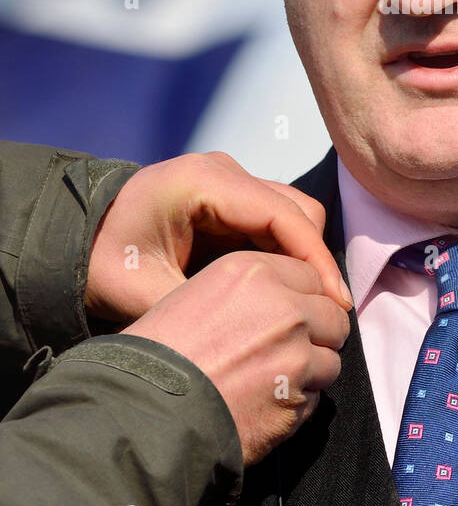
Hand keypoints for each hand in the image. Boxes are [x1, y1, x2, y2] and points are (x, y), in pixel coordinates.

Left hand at [86, 151, 351, 324]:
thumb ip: (203, 308)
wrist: (75, 239)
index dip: (314, 259)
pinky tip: (284, 292)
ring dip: (302, 258)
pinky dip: (285, 254)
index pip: (282, 214)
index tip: (334, 302)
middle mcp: (223, 171)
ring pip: (292, 214)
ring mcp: (228, 181)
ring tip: (308, 307)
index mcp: (204, 181)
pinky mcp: (229, 197)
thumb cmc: (102, 262)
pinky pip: (273, 221)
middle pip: (298, 209)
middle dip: (314, 261)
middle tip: (325, 313)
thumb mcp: (143, 293)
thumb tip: (260, 334)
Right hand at [127, 250, 350, 464]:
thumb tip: (288, 302)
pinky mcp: (298, 400)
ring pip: (330, 360)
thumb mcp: (197, 294)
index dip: (304, 298)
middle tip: (290, 352)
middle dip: (318, 334)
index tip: (294, 316)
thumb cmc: (159, 355)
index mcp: (253, 272)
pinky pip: (315, 400)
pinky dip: (297, 406)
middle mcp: (283, 307)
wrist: (143, 410)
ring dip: (311, 373)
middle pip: (333, 316)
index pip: (311, 276)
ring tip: (271, 384)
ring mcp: (296, 355)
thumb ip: (250, 292)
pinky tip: (264, 408)